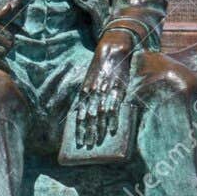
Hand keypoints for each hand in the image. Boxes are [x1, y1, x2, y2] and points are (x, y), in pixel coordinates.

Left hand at [75, 30, 134, 147]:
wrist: (114, 50)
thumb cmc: (101, 66)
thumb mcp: (90, 78)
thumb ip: (87, 94)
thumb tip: (82, 110)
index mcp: (85, 90)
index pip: (80, 113)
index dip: (79, 128)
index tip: (78, 141)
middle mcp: (93, 92)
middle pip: (89, 116)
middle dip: (88, 132)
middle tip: (88, 145)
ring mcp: (105, 91)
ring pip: (100, 114)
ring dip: (99, 129)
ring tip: (98, 141)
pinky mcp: (117, 89)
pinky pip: (114, 107)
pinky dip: (112, 120)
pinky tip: (112, 130)